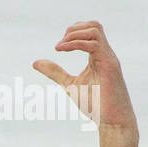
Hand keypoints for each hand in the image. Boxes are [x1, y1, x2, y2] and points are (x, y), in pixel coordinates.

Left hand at [32, 21, 138, 146]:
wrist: (112, 122)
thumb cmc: (95, 105)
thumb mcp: (69, 85)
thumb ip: (55, 72)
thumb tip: (35, 62)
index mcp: (98, 56)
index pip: (89, 31)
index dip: (72, 33)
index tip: (57, 48)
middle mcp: (106, 53)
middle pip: (94, 25)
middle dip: (74, 29)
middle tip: (59, 46)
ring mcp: (109, 57)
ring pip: (95, 30)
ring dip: (74, 35)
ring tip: (59, 47)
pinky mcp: (110, 65)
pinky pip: (94, 44)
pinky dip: (77, 44)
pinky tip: (63, 51)